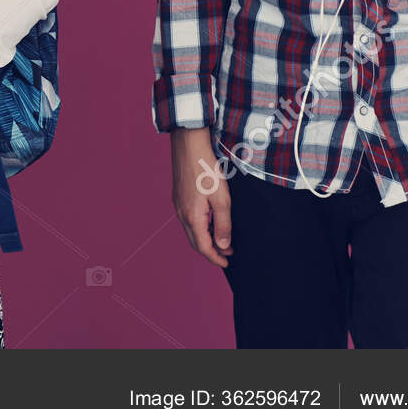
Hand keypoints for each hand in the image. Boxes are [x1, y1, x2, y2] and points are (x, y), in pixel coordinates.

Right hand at [170, 127, 231, 267]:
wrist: (188, 145)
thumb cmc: (205, 169)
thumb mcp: (221, 198)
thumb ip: (222, 224)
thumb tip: (223, 246)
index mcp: (192, 217)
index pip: (203, 247)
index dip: (215, 258)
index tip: (227, 263)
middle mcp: (182, 213)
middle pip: (195, 241)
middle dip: (211, 250)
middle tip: (228, 254)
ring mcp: (179, 205)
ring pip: (192, 230)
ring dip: (206, 238)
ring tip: (223, 238)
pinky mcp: (179, 196)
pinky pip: (189, 219)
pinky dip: (201, 227)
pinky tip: (211, 220)